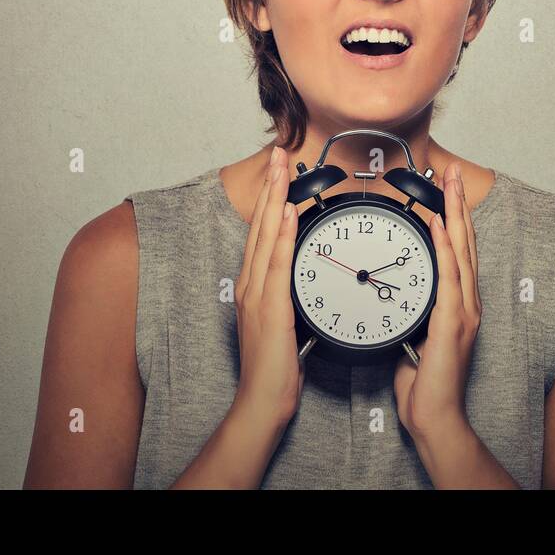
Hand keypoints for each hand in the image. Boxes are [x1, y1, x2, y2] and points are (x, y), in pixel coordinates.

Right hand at [231, 146, 303, 432]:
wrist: (263, 400)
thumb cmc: (276, 366)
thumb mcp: (283, 318)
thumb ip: (287, 291)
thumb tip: (302, 271)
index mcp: (255, 284)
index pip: (264, 231)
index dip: (272, 197)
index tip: (281, 170)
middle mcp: (251, 283)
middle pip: (262, 224)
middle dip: (272, 185)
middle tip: (279, 153)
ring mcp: (258, 293)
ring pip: (268, 235)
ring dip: (276, 198)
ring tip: (282, 168)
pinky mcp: (270, 306)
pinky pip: (278, 263)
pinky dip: (283, 234)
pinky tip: (288, 213)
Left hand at [393, 161, 480, 442]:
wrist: (434, 416)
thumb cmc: (423, 382)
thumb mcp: (414, 332)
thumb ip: (412, 307)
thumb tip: (394, 288)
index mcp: (457, 303)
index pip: (457, 250)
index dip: (453, 216)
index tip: (446, 188)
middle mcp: (466, 302)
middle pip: (464, 242)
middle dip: (459, 203)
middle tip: (454, 171)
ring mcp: (463, 312)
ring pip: (461, 252)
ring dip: (455, 215)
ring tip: (450, 185)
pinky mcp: (453, 323)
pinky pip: (450, 278)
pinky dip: (445, 249)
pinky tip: (440, 227)